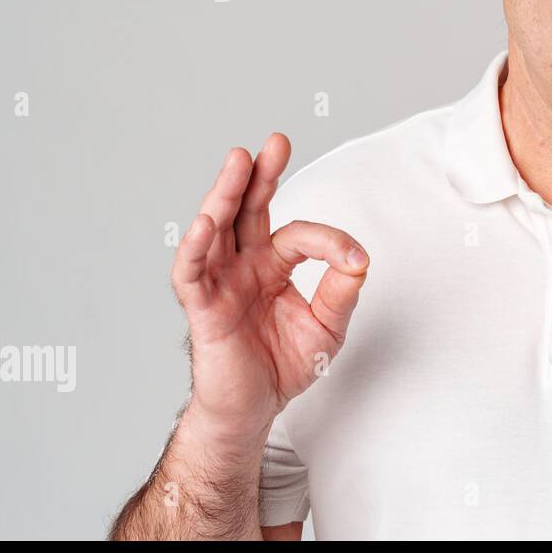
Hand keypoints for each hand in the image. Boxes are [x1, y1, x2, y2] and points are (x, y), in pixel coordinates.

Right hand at [170, 133, 370, 441]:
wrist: (253, 411)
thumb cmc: (283, 364)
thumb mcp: (328, 325)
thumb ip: (342, 291)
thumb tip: (359, 258)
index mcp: (272, 264)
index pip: (298, 234)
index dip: (330, 242)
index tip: (356, 261)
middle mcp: (242, 265)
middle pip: (247, 210)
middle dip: (260, 175)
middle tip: (276, 141)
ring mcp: (219, 283)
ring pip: (217, 230)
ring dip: (225, 195)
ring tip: (239, 160)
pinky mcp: (202, 309)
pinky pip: (192, 274)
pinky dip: (196, 248)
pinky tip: (205, 223)